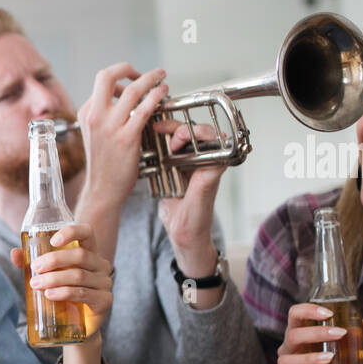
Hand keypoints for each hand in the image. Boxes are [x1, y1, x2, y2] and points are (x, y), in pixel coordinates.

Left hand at [9, 222, 113, 332]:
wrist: (76, 327)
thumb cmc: (62, 295)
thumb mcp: (46, 277)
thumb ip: (32, 264)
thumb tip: (15, 253)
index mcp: (88, 252)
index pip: (87, 232)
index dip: (72, 232)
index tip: (53, 241)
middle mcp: (100, 265)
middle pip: (80, 255)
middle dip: (55, 260)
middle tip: (35, 268)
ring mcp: (104, 283)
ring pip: (79, 275)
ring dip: (55, 278)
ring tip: (36, 284)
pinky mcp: (104, 301)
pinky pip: (83, 293)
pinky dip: (64, 293)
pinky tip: (50, 295)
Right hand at [76, 64, 169, 210]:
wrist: (103, 190)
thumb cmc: (104, 164)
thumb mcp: (96, 134)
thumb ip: (106, 114)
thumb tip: (124, 95)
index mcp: (86, 113)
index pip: (102, 81)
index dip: (121, 74)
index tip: (135, 78)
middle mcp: (94, 117)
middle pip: (108, 76)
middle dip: (130, 68)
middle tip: (149, 73)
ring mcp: (109, 127)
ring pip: (132, 90)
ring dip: (151, 79)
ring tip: (163, 78)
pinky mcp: (126, 138)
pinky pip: (144, 109)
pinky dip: (156, 96)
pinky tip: (164, 94)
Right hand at [155, 121, 228, 273]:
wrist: (182, 234)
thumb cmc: (196, 221)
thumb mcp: (199, 201)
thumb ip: (205, 181)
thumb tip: (216, 160)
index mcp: (211, 166)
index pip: (209, 138)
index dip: (194, 132)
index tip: (178, 139)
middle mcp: (201, 162)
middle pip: (192, 134)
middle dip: (177, 128)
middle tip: (160, 131)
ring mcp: (186, 165)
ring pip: (178, 140)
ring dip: (165, 132)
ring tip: (153, 130)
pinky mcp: (173, 170)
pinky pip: (165, 152)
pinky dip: (156, 144)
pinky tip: (146, 141)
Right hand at [277, 302, 362, 363]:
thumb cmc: (331, 354)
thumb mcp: (344, 340)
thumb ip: (359, 331)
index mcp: (298, 329)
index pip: (295, 313)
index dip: (308, 310)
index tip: (329, 313)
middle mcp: (289, 346)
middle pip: (294, 335)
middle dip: (317, 333)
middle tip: (341, 334)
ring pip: (289, 360)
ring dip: (309, 358)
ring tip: (331, 357)